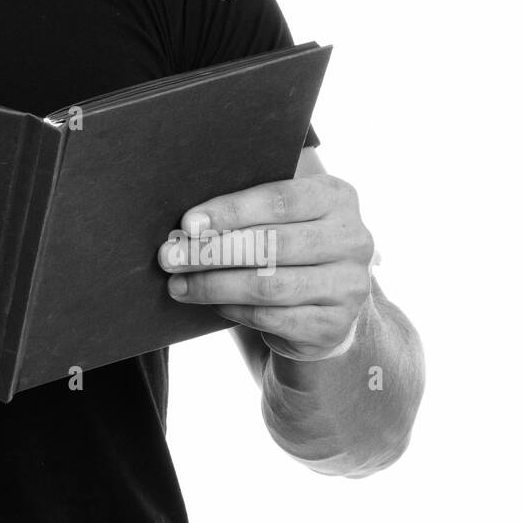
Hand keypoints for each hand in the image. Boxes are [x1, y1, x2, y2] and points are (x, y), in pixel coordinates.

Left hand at [157, 174, 374, 361]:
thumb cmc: (286, 247)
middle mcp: (353, 239)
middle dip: (211, 251)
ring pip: (268, 285)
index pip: (279, 200)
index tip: (188, 223)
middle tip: (169, 257)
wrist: (323, 303)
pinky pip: (272, 317)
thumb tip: (187, 222)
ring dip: (214, 285)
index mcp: (337, 197)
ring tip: (178, 284)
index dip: (230, 211)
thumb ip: (246, 211)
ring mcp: (349, 286)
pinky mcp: (334, 325)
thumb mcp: (279, 218)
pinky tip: (209, 303)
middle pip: (270, 244)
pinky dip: (233, 309)